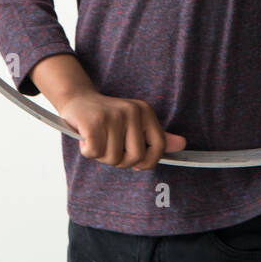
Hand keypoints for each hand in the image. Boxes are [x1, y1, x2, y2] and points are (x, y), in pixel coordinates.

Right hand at [59, 90, 186, 169]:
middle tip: (109, 148)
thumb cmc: (108, 118)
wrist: (78, 100)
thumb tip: (182, 145)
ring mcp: (113, 116)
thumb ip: (157, 136)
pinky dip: (88, 151)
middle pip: (135, 157)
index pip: (159, 147)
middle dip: (120, 161)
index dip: (148, 161)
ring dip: (101, 156)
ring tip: (97, 140)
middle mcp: (132, 111)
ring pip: (113, 158)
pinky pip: (95, 153)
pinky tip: (86, 139)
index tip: (135, 162)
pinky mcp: (93, 122)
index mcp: (145, 111)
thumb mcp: (135, 124)